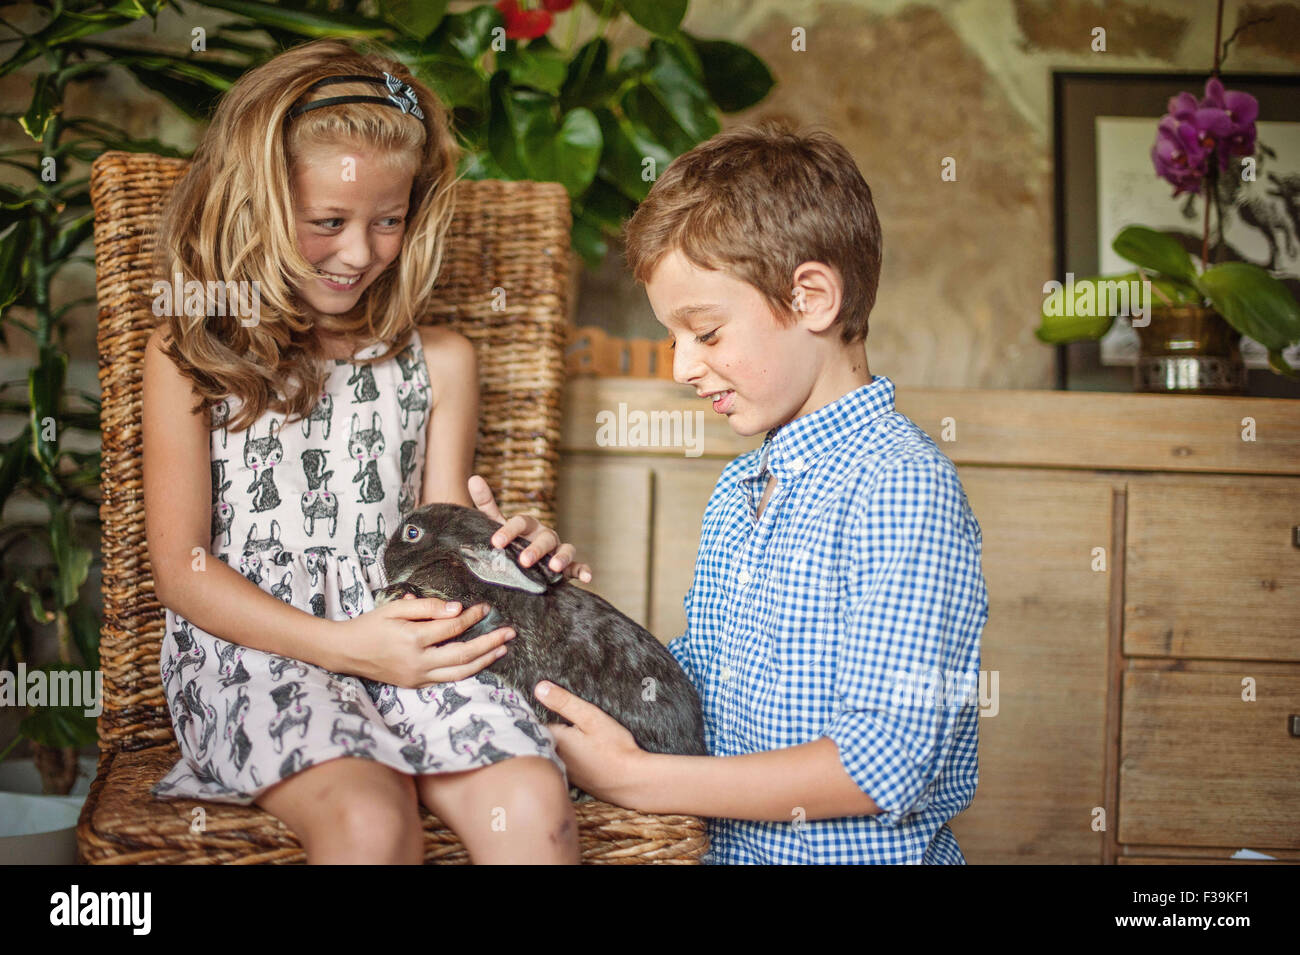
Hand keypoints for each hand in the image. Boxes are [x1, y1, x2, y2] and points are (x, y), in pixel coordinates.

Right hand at [331, 594, 516, 688]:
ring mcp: (418, 676)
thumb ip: (427, 607)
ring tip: (502, 649)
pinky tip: (480, 661)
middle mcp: (418, 661)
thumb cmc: (371, 625)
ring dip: (484, 660)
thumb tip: (458, 609)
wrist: (346, 651)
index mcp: (412, 638)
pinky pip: (448, 679)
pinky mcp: (416, 684)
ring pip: (460, 672)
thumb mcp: (395, 608)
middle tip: (509, 632)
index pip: (452, 627)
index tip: (485, 608)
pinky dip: (467, 670)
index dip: (472, 617)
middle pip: (463, 653)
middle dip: (490, 643)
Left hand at [468, 474, 592, 582]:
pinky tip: (586, 577)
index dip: (509, 531)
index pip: (520, 522)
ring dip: (562, 557)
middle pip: (544, 537)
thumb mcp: (495, 525)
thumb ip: (486, 504)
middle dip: (536, 548)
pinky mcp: (567, 568)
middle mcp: (545, 535)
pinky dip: (584, 570)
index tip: (496, 543)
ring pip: (565, 549)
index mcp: (528, 525)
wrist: (519, 566)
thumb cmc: (509, 543)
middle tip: (524, 561)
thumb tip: (473, 478)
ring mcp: (557, 551)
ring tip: (554, 567)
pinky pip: (578, 566)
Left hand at [533, 679, 649, 805]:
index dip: (541, 713)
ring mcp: (563, 772)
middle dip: (549, 729)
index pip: (535, 723)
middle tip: (564, 722)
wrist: (633, 781)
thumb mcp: (590, 717)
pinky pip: (563, 764)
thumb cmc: (614, 748)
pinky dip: (568, 757)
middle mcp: (553, 759)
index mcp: (554, 741)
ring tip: (577, 738)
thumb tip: (539, 688)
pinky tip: (584, 755)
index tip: (548, 708)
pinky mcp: (574, 781)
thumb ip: (564, 702)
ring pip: (552, 752)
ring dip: (558, 744)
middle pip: (542, 739)